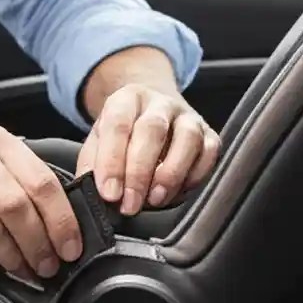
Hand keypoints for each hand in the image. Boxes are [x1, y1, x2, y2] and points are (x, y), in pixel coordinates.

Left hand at [76, 84, 219, 215]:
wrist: (152, 111)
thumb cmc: (123, 134)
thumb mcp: (98, 141)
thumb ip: (93, 164)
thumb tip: (95, 193)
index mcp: (126, 99)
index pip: (118, 124)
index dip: (112, 161)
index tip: (109, 193)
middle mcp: (159, 103)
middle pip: (152, 130)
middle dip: (139, 173)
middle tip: (130, 204)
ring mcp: (187, 116)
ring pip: (187, 138)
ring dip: (170, 174)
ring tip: (155, 200)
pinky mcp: (209, 133)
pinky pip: (209, 153)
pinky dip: (195, 176)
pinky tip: (177, 192)